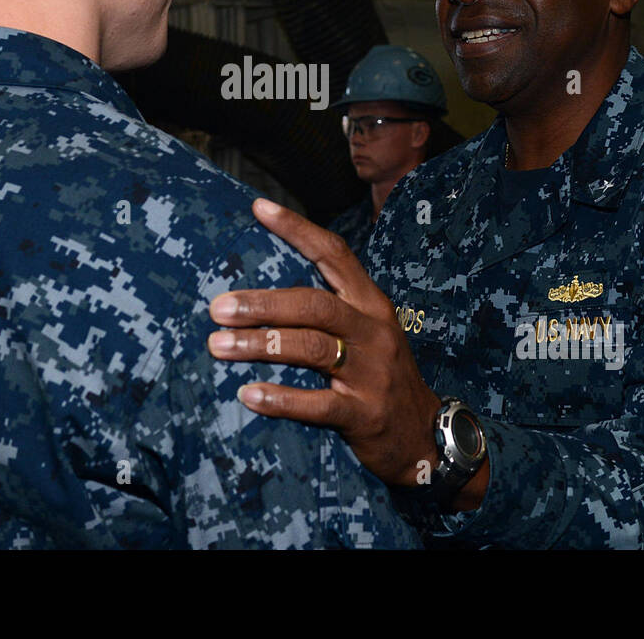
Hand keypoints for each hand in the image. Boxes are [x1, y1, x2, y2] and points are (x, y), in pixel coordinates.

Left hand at [207, 197, 442, 488]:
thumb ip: (329, 308)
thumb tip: (263, 291)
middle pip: (313, 304)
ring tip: (219, 346)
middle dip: (263, 303)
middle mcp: (373, 330)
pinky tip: (250, 395)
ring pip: (311, 348)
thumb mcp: (366, 332)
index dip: (298, 229)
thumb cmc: (380, 376)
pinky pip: (318, 404)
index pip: (334, 254)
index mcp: (371, 303)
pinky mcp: (364, 413)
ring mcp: (371, 372)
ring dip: (260, 345)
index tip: (258, 208)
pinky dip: (281, 399)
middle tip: (219, 307)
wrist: (424, 435)